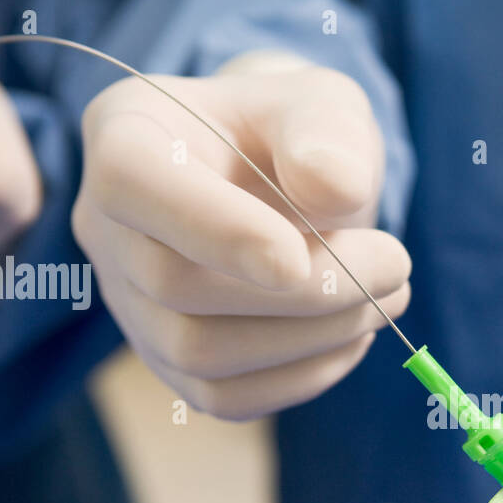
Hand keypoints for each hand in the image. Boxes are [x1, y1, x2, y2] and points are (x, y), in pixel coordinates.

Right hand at [71, 51, 409, 418]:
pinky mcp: (170, 360)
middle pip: (177, 286)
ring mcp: (132, 301)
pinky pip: (226, 397)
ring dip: (313, 337)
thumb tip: (333, 190)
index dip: (217, 230)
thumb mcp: (323, 105)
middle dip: (303, 290)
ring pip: (200, 355)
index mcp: (126, 135)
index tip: (300, 258)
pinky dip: (303, 376)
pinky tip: (351, 335)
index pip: (135, 183)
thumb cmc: (296, 136)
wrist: (286, 184)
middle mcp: (107, 225)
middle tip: (395, 266)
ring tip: (385, 297)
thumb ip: (327, 132)